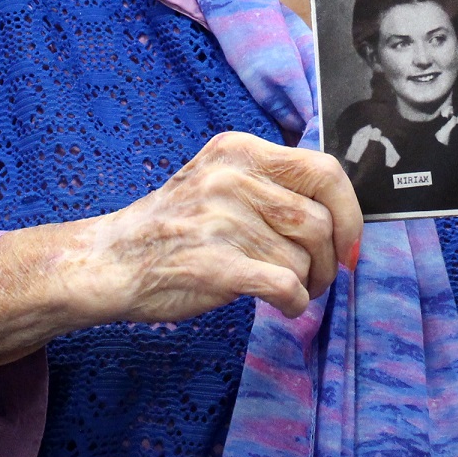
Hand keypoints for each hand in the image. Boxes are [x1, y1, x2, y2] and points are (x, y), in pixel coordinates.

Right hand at [95, 130, 364, 322]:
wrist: (108, 260)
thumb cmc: (174, 226)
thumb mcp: (219, 178)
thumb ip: (271, 184)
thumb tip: (341, 214)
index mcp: (239, 150)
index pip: (324, 171)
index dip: (349, 212)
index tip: (349, 242)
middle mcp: (231, 177)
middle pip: (318, 222)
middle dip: (332, 259)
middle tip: (322, 277)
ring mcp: (220, 219)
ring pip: (302, 259)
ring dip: (308, 284)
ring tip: (291, 289)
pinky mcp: (212, 264)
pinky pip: (283, 285)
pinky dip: (294, 303)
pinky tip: (284, 306)